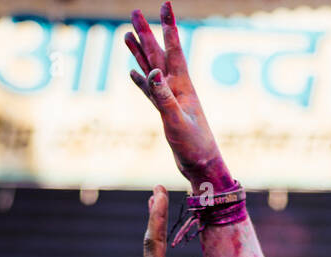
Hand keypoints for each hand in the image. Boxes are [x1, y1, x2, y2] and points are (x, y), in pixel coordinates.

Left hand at [117, 185, 212, 256]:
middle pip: (151, 238)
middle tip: (157, 188)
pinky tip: (158, 239)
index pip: (156, 242)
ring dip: (155, 224)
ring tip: (156, 203)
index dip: (158, 216)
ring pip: (150, 246)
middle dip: (155, 212)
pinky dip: (156, 240)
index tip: (159, 193)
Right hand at [127, 3, 230, 187]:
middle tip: (134, 11)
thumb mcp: (177, 121)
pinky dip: (140, 80)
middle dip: (146, 32)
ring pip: (151, 68)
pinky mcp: (165, 111)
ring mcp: (170, 98)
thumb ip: (164, 98)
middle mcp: (176, 87)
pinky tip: (132, 73)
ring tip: (128, 34)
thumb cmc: (194, 146)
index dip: (168, 26)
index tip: (165, 3)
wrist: (202, 165)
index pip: (173, 48)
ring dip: (140, 52)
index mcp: (182, 85)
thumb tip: (153, 73)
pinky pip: (149, 91)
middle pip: (157, 53)